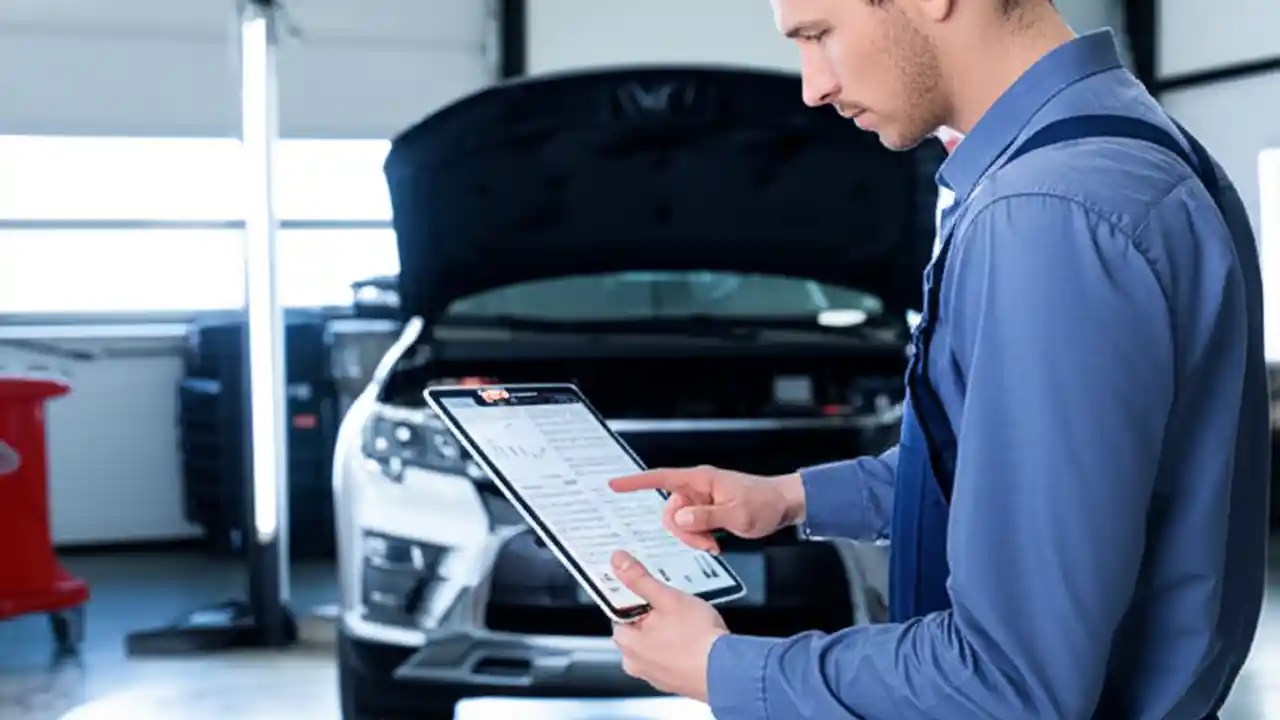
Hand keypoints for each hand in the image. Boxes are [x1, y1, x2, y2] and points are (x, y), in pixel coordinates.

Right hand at [609, 465, 804, 553]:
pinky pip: (692, 526)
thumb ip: (706, 517)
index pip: (662, 478)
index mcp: (701, 480)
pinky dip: (700, 538)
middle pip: (670, 511)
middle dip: (683, 531)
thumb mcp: (737, 514)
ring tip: (714, 544)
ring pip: (680, 523)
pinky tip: (715, 543)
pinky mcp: (707, 510)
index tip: (615, 485)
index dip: (636, 482)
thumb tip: (679, 518)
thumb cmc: (764, 503)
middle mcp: (698, 488)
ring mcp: (702, 500)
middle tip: (706, 543)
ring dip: (693, 537)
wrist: (783, 505)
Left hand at [609, 550, 728, 701]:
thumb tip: (619, 562)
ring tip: (685, 620)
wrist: (726, 669)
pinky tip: (691, 638)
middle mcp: (635, 663)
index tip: (645, 587)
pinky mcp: (672, 681)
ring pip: (653, 642)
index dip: (632, 596)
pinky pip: (668, 657)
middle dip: (651, 614)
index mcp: (627, 643)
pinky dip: (676, 647)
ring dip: (664, 631)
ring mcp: (654, 674)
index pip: (618, 611)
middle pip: (635, 627)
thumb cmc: (698, 637)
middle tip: (670, 603)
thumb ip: (639, 579)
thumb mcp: (667, 597)